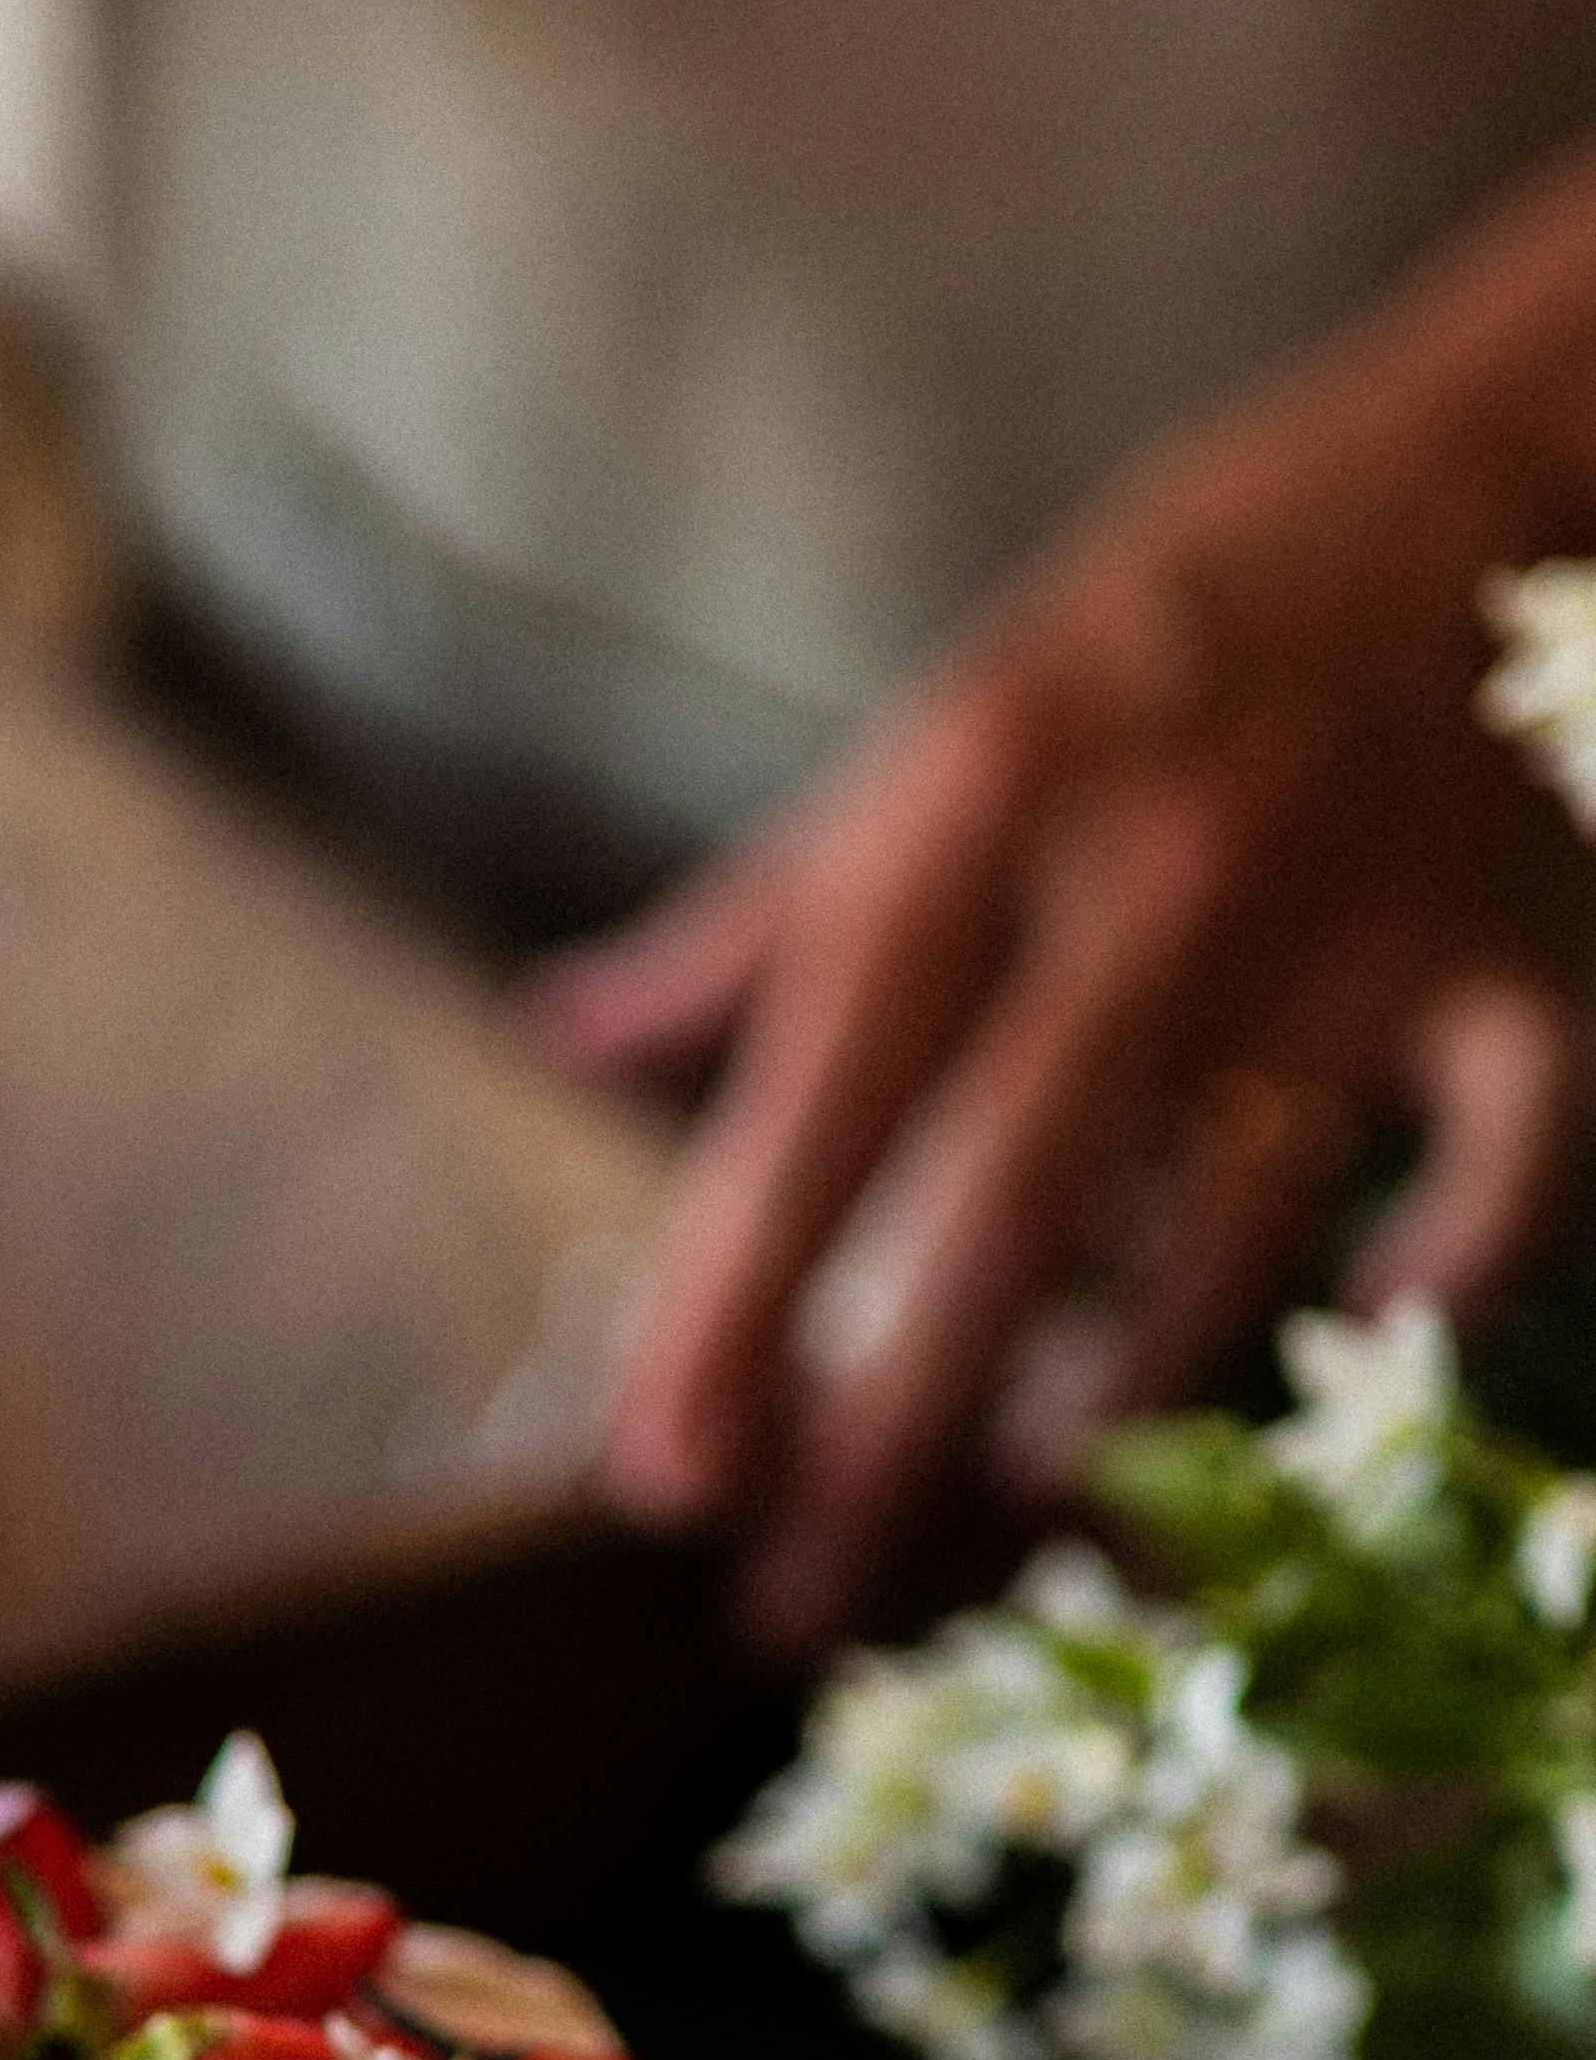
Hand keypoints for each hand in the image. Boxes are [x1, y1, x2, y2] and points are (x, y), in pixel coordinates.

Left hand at [522, 180, 1595, 1651]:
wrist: (1504, 448)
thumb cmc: (1186, 609)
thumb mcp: (954, 716)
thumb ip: (765, 909)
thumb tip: (560, 1031)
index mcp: (988, 800)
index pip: (822, 1095)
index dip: (731, 1302)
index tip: (658, 1480)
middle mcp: (1162, 877)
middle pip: (999, 1214)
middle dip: (881, 1435)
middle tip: (793, 1611)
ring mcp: (1358, 931)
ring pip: (1220, 1230)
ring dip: (1111, 1394)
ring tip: (1016, 1495)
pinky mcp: (1535, 969)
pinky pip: (1495, 1181)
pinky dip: (1440, 1284)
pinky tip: (1364, 1343)